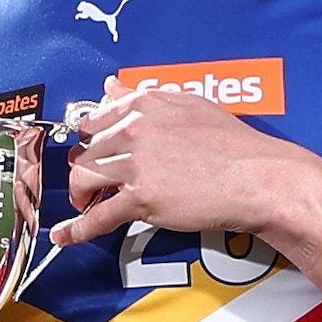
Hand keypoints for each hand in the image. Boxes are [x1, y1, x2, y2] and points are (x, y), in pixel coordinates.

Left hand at [56, 77, 321, 251]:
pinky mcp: (142, 198)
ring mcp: (137, 164)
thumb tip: (110, 85)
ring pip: (83, 179)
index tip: (93, 154)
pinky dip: (77, 229)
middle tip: (95, 184)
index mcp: (144, 104)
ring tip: (90, 204)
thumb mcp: (187, 104)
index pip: (93, 121)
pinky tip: (64, 236)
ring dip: (81, 195)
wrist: (256, 177)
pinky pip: (98, 216)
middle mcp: (135, 128)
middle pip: (85, 151)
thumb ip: (142, 96)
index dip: (90, 142)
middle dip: (86, 169)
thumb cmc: (232, 144)